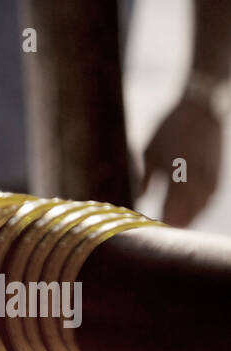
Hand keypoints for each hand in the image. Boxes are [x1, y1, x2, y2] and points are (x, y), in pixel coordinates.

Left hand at [141, 95, 222, 226]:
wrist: (202, 109)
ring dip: (187, 219)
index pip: (170, 212)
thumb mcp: (150, 152)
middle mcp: (196, 180)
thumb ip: (146, 178)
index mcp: (177, 175)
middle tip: (158, 231)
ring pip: (200, 210)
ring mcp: (209, 178)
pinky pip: (209, 199)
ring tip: (171, 225)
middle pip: (187, 216)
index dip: (160, 224)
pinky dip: (198, 209)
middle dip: (172, 225)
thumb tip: (141, 199)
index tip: (148, 229)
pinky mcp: (217, 174)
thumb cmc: (170, 129)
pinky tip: (188, 213)